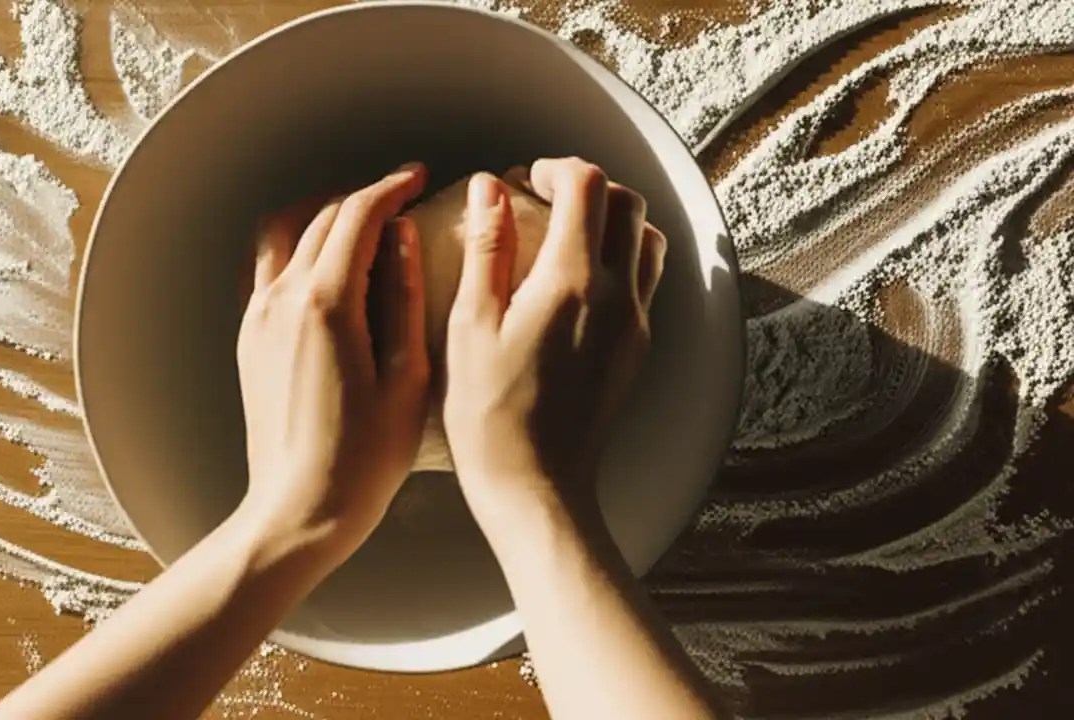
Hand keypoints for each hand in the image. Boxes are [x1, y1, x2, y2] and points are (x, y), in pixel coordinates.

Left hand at [237, 162, 429, 561]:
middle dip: (363, 198)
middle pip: (321, 218)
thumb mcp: (407, 379)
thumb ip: (404, 298)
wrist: (299, 510)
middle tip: (401, 200)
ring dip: (322, 214)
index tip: (418, 178)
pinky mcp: (248, 339)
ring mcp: (258, 318)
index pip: (358, 216)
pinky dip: (294, 247)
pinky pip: (265, 268)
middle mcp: (282, 300)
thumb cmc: (364, 458)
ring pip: (283, 233)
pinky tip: (322, 264)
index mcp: (327, 305)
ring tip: (359, 223)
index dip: (391, 187)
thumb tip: (402, 237)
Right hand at [443, 157, 665, 516]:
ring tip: (567, 233)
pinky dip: (622, 257)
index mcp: (572, 283)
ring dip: (613, 221)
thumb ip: (486, 249)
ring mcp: (634, 324)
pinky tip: (579, 279)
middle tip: (543, 198)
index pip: (587, 187)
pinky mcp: (637, 349)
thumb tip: (491, 187)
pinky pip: (645, 280)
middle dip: (587, 186)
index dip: (555, 169)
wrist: (536, 485)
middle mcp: (617, 297)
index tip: (523, 180)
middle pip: (627, 204)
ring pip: (648, 240)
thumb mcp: (470, 327)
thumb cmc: (489, 414)